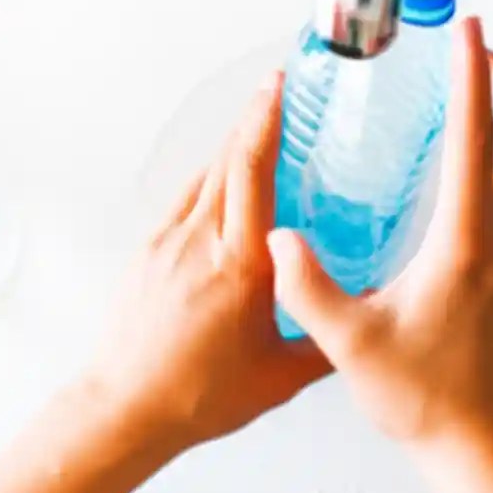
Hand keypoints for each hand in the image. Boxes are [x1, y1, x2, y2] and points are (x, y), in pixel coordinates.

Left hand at [88, 72, 330, 448]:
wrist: (126, 407)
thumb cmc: (201, 396)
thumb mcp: (282, 377)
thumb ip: (330, 341)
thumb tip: (366, 317)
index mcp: (239, 266)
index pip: (252, 171)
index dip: (264, 120)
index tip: (278, 85)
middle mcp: (199, 243)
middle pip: (226, 160)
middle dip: (252, 118)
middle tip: (278, 88)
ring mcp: (167, 244)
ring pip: (204, 177)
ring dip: (230, 148)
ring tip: (257, 132)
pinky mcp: (148, 253)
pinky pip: (184, 202)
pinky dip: (209, 182)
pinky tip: (223, 187)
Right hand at [267, 17, 492, 446]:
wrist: (480, 442)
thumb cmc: (426, 398)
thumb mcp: (351, 345)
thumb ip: (307, 289)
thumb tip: (276, 241)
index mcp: (466, 242)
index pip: (478, 137)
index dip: (472, 75)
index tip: (464, 31)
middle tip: (467, 54)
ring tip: (468, 91)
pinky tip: (463, 159)